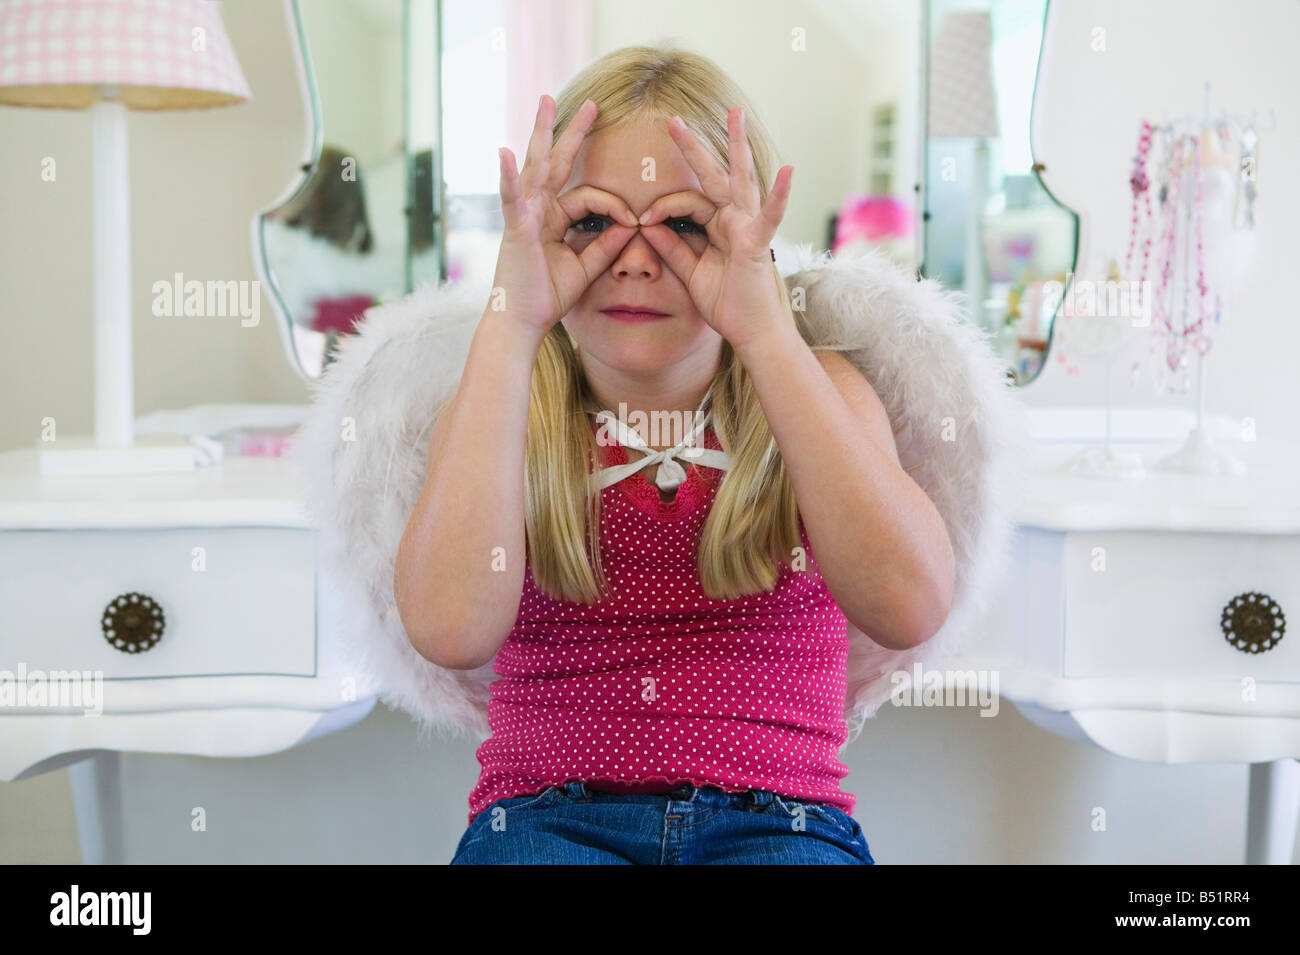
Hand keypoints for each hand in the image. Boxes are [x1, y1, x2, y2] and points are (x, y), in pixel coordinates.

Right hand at [491, 94, 640, 332]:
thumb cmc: (547, 297)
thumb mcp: (585, 268)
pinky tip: (505, 153)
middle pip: (556, 163)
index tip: (634, 220)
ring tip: (547, 103)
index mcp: (552, 219)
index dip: (614, 205)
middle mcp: (536, 210)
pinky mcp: (515, 230)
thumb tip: (631, 227)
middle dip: (572, 132)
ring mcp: (523, 217)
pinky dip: (508, 176)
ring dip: (542, 133)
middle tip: (590, 103)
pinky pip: (512, 198)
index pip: (587, 197)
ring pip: (536, 167)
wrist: (522, 322)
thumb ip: (605, 247)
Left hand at [634, 106, 793, 348]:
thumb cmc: (727, 304)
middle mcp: (734, 220)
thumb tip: (647, 227)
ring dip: (737, 147)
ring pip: (739, 181)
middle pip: (712, 176)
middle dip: (693, 148)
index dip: (661, 207)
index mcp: (717, 226)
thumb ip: (672, 248)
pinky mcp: (758, 244)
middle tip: (674, 120)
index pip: (686, 202)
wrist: (751, 333)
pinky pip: (769, 217)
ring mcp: (748, 228)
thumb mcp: (690, 273)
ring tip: (736, 116)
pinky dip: (779, 196)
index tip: (640, 220)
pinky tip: (788, 173)